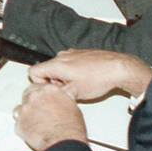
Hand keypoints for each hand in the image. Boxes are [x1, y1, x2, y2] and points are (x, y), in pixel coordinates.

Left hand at [14, 82, 86, 150]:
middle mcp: (35, 96)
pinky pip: (18, 123)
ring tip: (36, 123)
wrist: (64, 143)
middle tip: (39, 112)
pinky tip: (33, 131)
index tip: (42, 100)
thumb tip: (68, 92)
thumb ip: (65, 96)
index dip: (41, 94)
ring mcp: (25, 109)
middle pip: (27, 95)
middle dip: (32, 102)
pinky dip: (23, 126)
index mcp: (49, 90)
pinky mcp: (19, 123)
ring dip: (26, 114)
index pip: (39, 86)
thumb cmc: (71, 128)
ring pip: (20, 108)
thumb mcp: (73, 106)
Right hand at [28, 49, 151, 100]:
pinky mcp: (81, 53)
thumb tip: (49, 96)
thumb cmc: (99, 79)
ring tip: (78, 85)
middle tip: (66, 91)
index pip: (33, 72)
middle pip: (46, 70)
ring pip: (58, 67)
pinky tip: (85, 79)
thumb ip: (57, 94)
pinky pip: (69, 63)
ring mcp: (72, 53)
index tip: (51, 90)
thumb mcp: (74, 93)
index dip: (39, 84)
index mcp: (57, 64)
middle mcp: (62, 56)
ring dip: (63, 77)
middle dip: (53, 82)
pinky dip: (72, 72)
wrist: (118, 68)